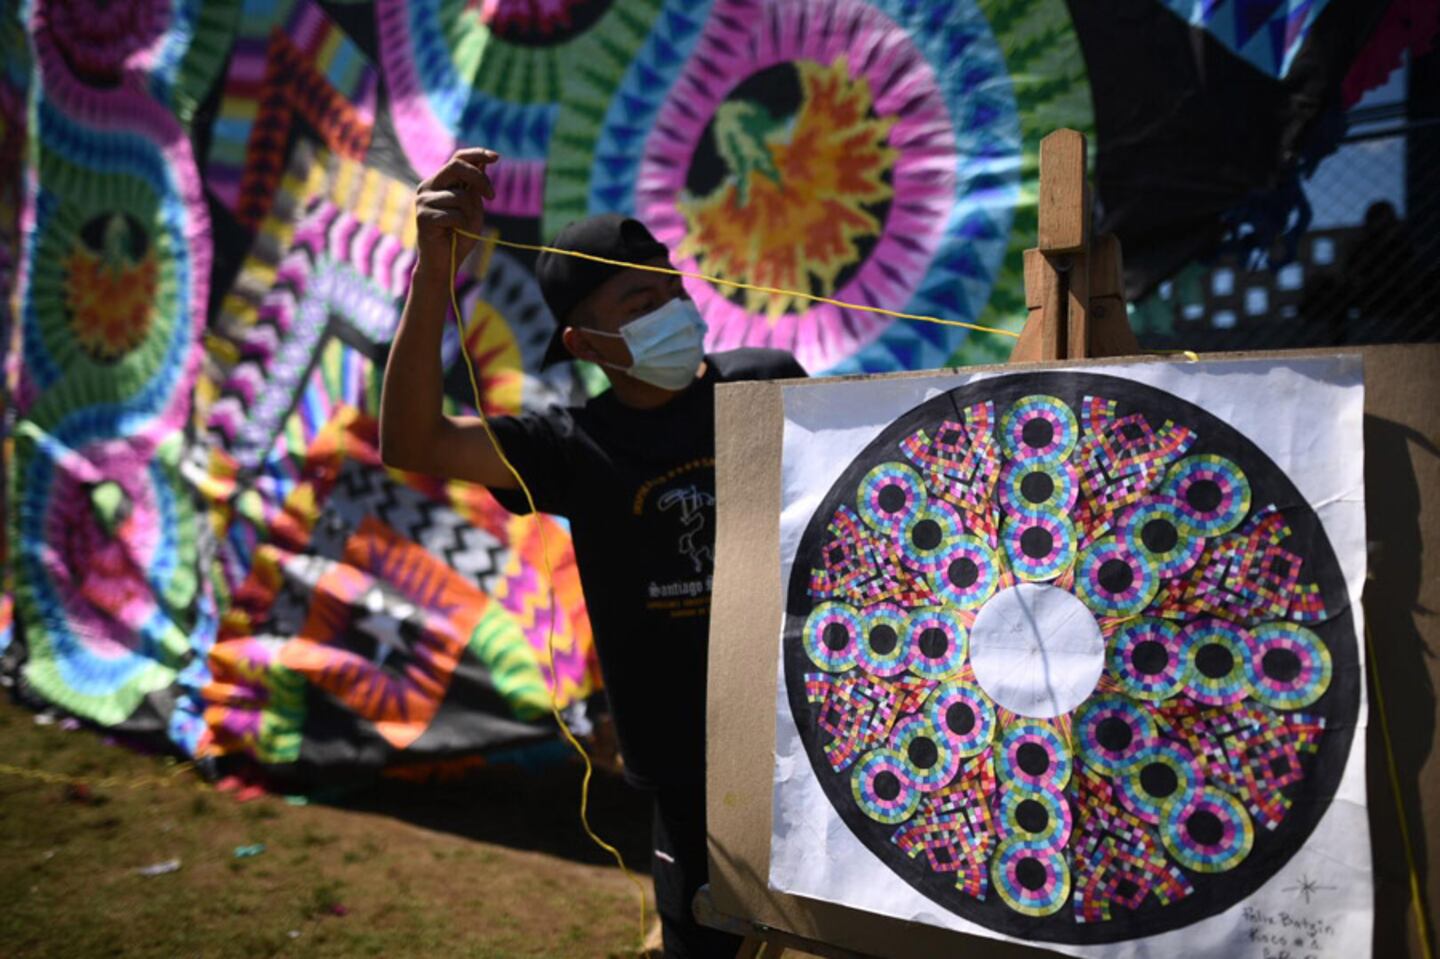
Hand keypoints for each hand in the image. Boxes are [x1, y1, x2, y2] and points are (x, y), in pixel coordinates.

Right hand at [413, 148, 498, 276]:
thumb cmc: (459, 237)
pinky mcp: (423, 216)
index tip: (497, 157)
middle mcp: (427, 187)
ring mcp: (423, 201)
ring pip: (460, 196)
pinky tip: (452, 234)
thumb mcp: (473, 208)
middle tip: (492, 197)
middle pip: (457, 167)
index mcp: (439, 182)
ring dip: (470, 214)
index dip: (477, 154)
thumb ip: (475, 188)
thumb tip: (483, 162)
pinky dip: (461, 226)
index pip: (457, 158)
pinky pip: (455, 215)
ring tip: (461, 228)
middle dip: (480, 179)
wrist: (443, 264)